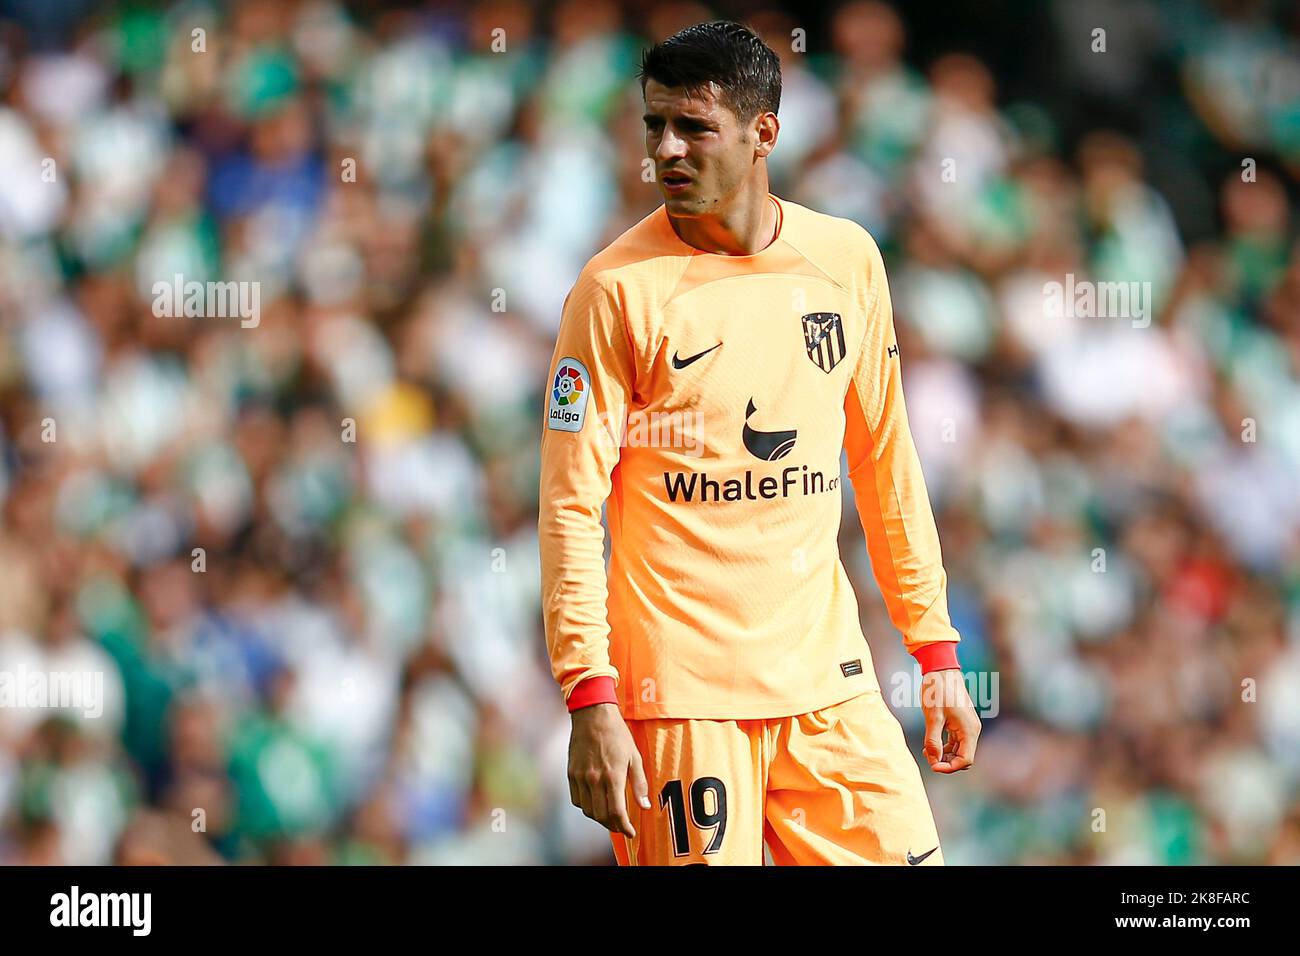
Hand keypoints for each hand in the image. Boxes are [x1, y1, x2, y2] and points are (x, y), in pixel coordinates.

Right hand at [568, 702, 650, 837]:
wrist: (593, 715)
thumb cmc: (617, 734)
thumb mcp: (634, 757)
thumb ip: (639, 783)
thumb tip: (644, 805)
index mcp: (613, 776)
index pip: (617, 813)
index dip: (624, 827)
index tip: (630, 832)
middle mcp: (595, 780)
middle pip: (601, 816)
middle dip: (613, 826)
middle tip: (621, 827)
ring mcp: (581, 777)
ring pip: (587, 810)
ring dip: (599, 818)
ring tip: (609, 817)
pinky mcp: (571, 773)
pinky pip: (576, 799)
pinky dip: (586, 806)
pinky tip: (594, 803)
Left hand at [920, 669, 980, 772]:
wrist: (940, 670)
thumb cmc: (937, 690)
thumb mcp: (932, 717)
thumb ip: (933, 741)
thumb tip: (934, 761)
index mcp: (969, 730)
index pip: (966, 760)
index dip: (949, 767)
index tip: (932, 765)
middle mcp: (972, 730)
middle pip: (963, 758)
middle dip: (946, 761)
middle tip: (927, 755)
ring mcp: (967, 726)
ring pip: (959, 750)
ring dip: (944, 754)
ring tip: (927, 749)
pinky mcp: (961, 722)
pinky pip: (955, 741)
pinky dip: (944, 746)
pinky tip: (930, 743)